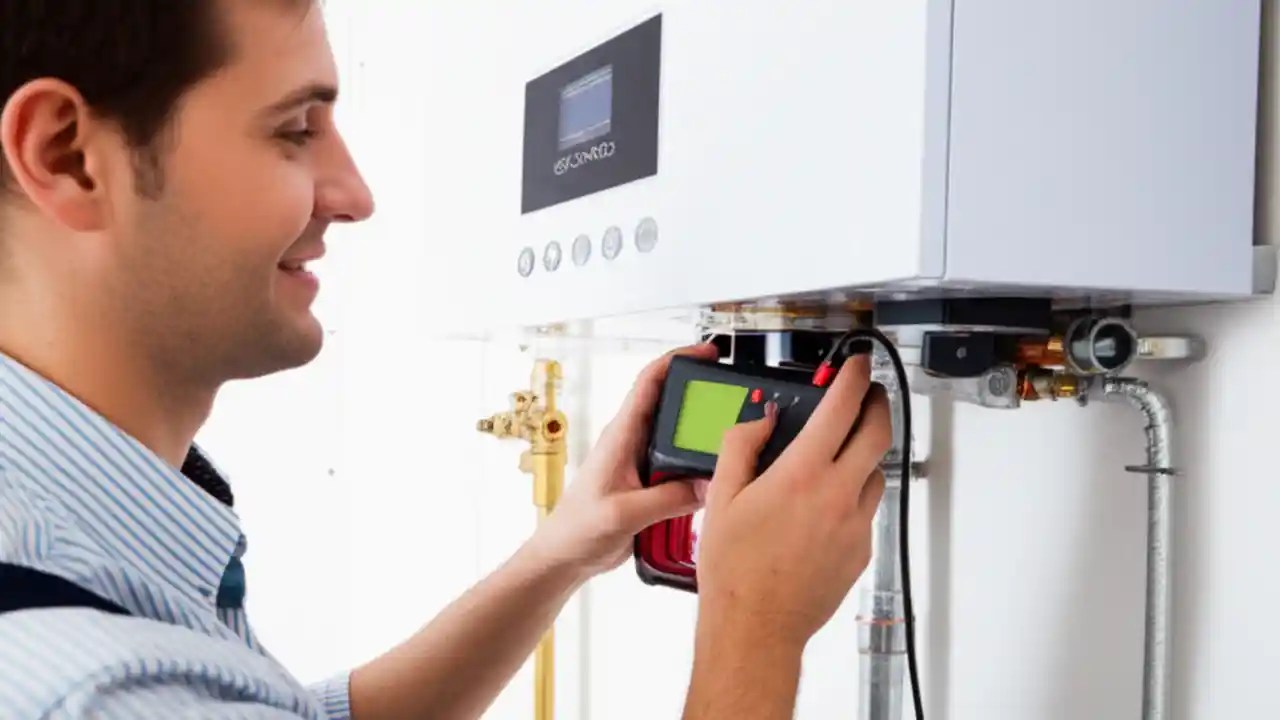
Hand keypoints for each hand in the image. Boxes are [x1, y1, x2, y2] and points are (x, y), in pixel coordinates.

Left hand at [529, 342, 720, 578]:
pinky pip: (680, 465)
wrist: (564, 555)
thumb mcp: (624, 513)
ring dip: (703, 432)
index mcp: (621, 435)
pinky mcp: (649, 483)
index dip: (677, 361)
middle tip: (735, 392)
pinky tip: (718, 472)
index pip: (649, 382)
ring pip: (678, 435)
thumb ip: (668, 499)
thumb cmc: (578, 528)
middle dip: (701, 392)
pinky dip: (699, 464)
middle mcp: (632, 441)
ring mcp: (641, 462)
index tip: (707, 354)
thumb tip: (711, 483)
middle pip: (671, 403)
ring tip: (735, 431)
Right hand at [694, 354, 890, 647]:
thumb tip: (760, 421)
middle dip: (878, 404)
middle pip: (879, 433)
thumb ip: (742, 446)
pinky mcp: (861, 551)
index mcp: (803, 474)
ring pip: (876, 472)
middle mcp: (838, 495)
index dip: (855, 377)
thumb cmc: (735, 571)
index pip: (843, 407)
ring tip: (840, 450)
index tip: (858, 365)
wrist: (755, 627)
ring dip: (865, 452)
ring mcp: (856, 525)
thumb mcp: (722, 496)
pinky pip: (867, 509)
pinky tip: (827, 501)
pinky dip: (854, 493)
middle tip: (868, 394)